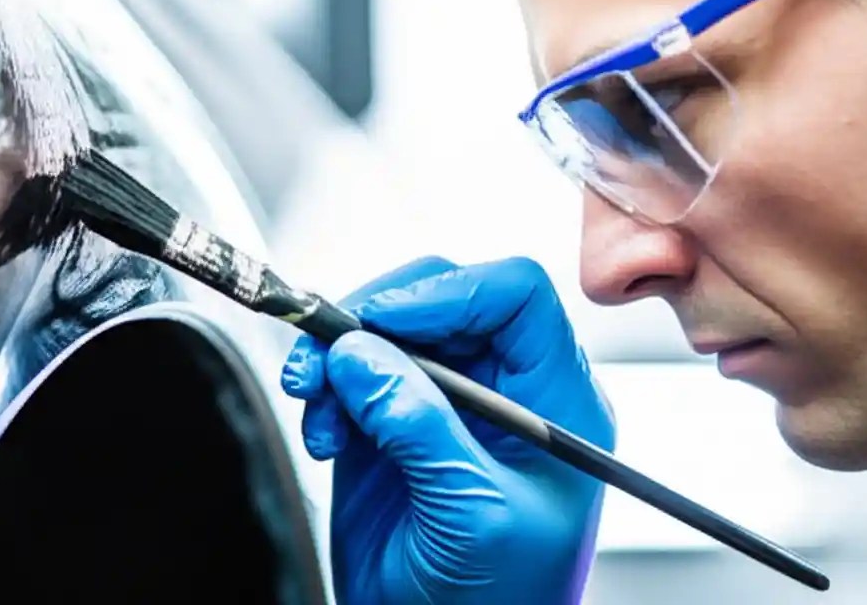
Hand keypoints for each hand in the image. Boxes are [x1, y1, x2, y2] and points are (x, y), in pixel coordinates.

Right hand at [280, 256, 615, 604]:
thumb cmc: (498, 602)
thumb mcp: (472, 513)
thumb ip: (419, 426)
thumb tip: (361, 352)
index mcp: (555, 400)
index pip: (516, 297)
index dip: (449, 293)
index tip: (383, 318)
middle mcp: (505, 389)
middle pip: (444, 299)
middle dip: (376, 316)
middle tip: (328, 348)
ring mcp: (447, 403)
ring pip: (390, 329)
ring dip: (338, 353)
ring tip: (311, 397)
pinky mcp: (395, 423)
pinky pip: (355, 372)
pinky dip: (326, 389)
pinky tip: (322, 432)